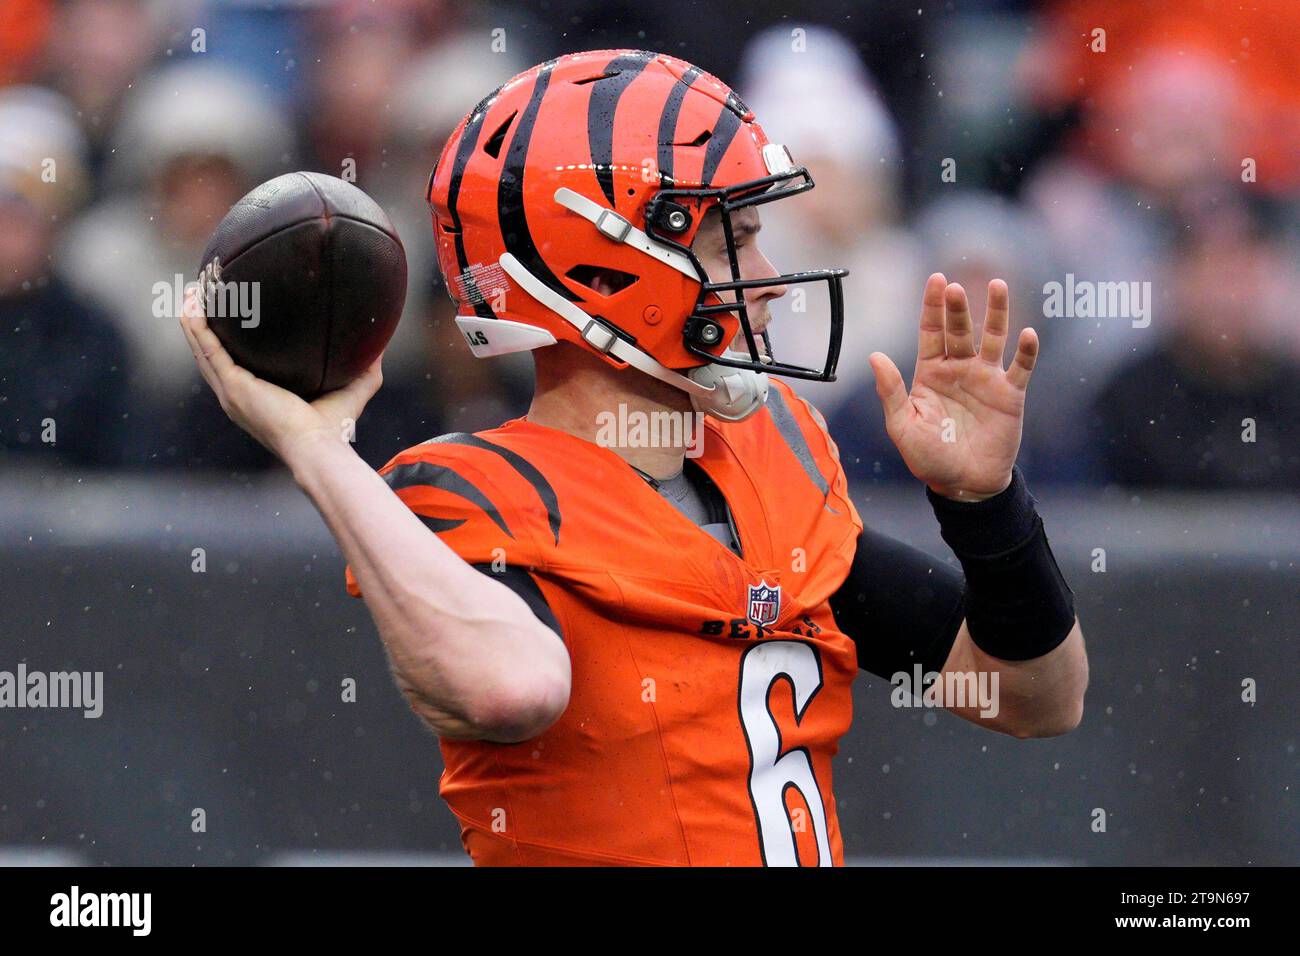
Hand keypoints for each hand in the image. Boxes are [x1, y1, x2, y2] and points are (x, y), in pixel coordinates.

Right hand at [178, 287, 382, 467]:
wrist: (318, 447)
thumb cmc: (333, 429)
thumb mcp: (351, 391)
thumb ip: (365, 369)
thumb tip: (380, 345)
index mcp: (254, 399)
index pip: (232, 367)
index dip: (223, 343)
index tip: (225, 318)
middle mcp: (235, 395)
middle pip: (209, 354)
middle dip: (201, 325)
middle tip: (200, 295)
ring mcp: (231, 391)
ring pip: (202, 348)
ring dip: (193, 319)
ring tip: (192, 291)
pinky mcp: (234, 385)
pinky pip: (208, 349)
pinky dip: (197, 326)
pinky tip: (192, 304)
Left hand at [869, 274, 1037, 500]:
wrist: (964, 484)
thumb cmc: (929, 457)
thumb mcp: (903, 426)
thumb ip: (892, 391)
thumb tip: (874, 356)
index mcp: (930, 372)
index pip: (930, 331)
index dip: (932, 306)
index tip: (935, 279)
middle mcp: (959, 369)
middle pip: (959, 330)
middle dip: (957, 308)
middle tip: (955, 287)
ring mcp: (986, 379)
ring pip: (993, 337)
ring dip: (995, 313)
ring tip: (997, 285)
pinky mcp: (1010, 394)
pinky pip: (1021, 367)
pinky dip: (1026, 351)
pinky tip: (1028, 334)